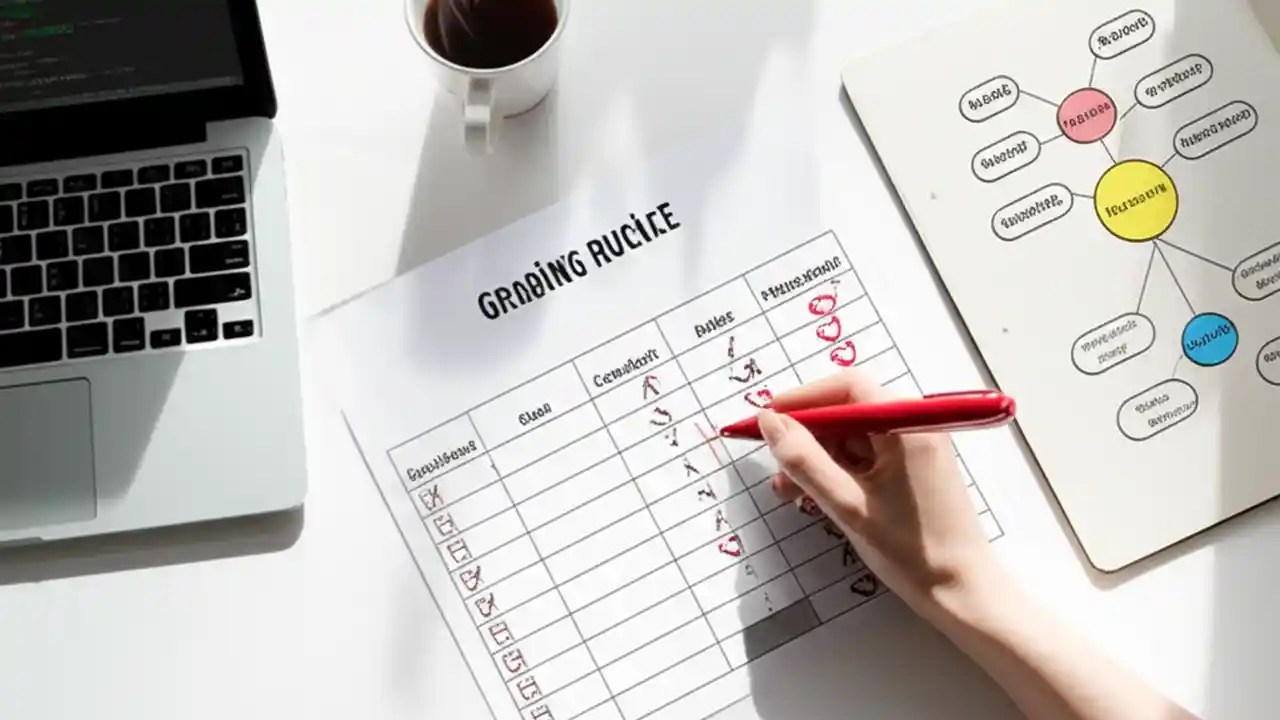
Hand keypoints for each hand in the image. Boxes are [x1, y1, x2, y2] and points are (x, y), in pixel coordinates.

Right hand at [758, 368, 998, 621]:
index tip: (766, 421)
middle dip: (807, 435)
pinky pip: (867, 455)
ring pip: (853, 435)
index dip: (802, 399)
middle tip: (776, 466)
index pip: (846, 387)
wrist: (962, 591)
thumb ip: (804, 460)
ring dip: (818, 457)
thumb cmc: (910, 551)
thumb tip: (769, 422)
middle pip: (848, 409)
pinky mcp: (913, 468)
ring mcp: (916, 446)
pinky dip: (838, 471)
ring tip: (790, 492)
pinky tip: (816, 496)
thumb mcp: (846, 505)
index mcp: (906, 424)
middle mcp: (914, 424)